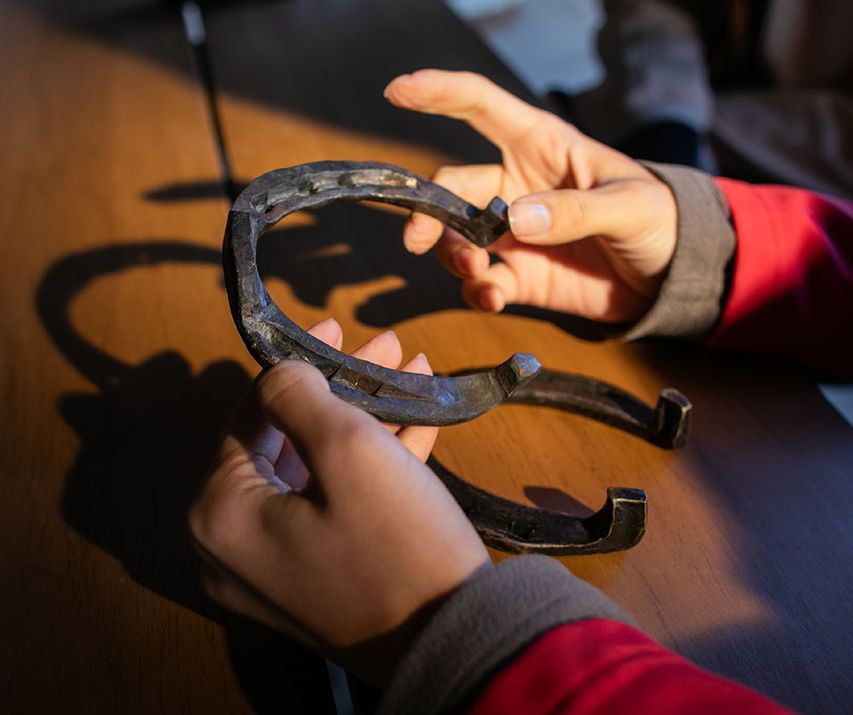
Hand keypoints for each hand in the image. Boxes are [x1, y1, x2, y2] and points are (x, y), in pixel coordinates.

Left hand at [188, 319, 488, 683]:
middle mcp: (234, 547)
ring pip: (316, 472)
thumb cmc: (398, 542)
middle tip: (386, 350)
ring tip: (412, 376)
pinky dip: (371, 468)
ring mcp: (275, 570)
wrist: (456, 639)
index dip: (296, 364)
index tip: (338, 327)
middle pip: (285, 442)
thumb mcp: (350, 450)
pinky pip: (334, 509)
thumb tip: (281, 372)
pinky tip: (418, 425)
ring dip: (365, 421)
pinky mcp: (318, 582)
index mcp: (221, 514)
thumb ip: (299, 395)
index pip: (248, 414)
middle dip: (343, 389)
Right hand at [385, 70, 677, 322]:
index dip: (437, 93)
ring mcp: (515, 235)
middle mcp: (517, 187)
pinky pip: (482, 283)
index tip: (396, 91)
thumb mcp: (630, 206)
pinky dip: (477, 292)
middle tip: (419, 240)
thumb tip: (515, 220)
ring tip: (474, 273)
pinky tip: (491, 299)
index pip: (481, 107)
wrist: (675, 277)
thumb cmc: (661, 219)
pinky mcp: (521, 277)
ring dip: (452, 255)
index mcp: (542, 147)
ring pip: (456, 238)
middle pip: (453, 188)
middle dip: (428, 210)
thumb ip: (575, 211)